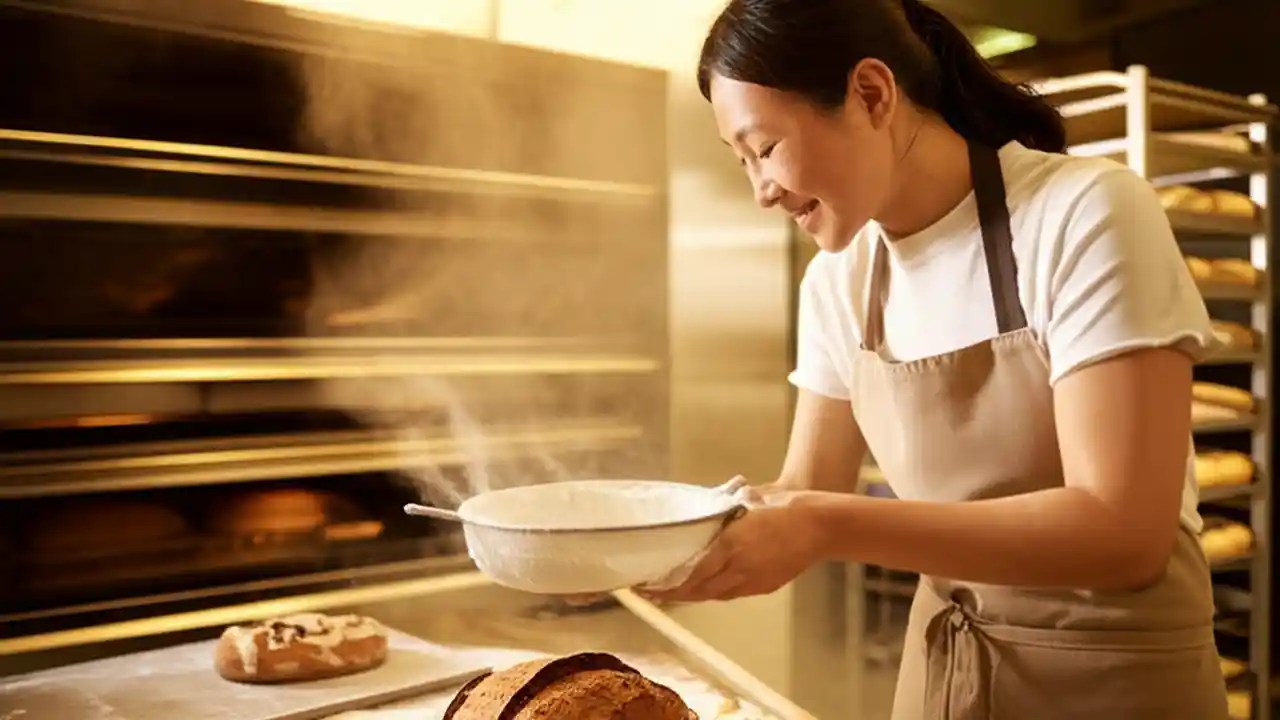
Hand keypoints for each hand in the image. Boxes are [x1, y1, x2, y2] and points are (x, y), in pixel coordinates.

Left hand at [641, 483, 824, 602]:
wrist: (819, 523)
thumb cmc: (783, 504)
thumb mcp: (747, 498)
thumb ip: (722, 505)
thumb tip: (704, 505)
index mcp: (730, 544)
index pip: (692, 572)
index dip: (668, 584)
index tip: (647, 585)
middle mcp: (738, 568)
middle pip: (698, 590)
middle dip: (673, 594)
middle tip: (650, 593)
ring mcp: (752, 580)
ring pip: (715, 594)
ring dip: (692, 595)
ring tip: (671, 593)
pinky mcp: (764, 586)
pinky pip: (732, 593)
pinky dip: (714, 592)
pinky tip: (705, 589)